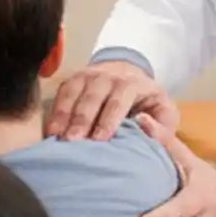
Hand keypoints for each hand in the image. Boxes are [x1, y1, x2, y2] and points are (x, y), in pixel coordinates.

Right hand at [45, 61, 179, 140]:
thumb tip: (144, 125)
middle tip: (73, 141)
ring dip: (65, 115)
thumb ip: (162, 126)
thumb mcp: (164, 112)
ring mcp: (87, 76)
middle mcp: (107, 76)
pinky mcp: (72, 80)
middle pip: (93, 96)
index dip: (109, 118)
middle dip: (83, 118)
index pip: (120, 98)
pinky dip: (55, 112)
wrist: (128, 75)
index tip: (101, 138)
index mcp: (132, 83)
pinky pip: (62, 94)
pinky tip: (51, 131)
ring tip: (57, 137)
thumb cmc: (146, 103)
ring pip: (74, 93)